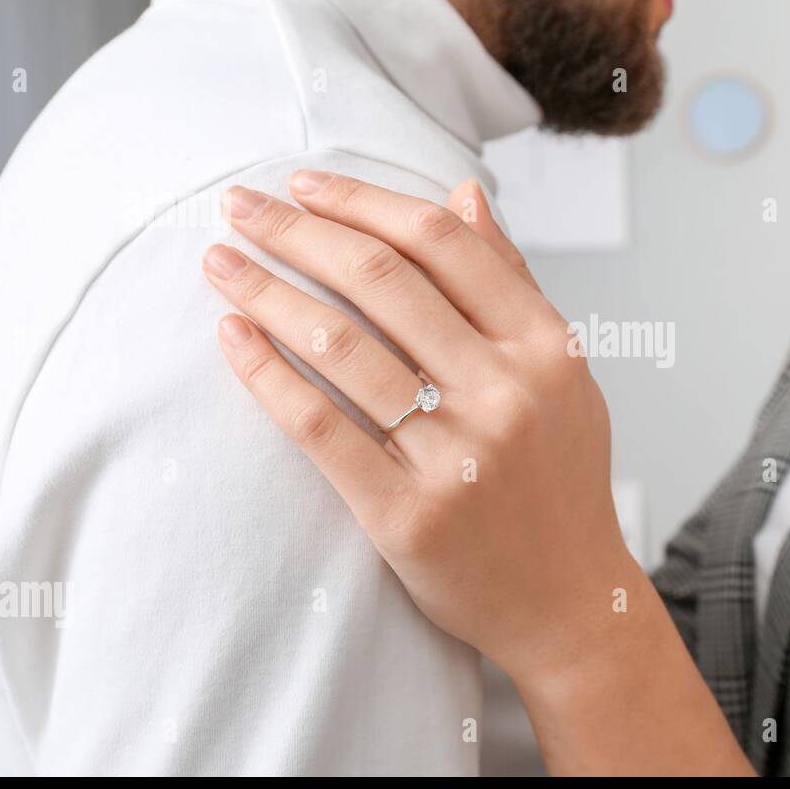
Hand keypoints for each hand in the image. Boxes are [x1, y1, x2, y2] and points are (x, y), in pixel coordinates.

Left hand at [201, 172, 641, 685]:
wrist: (569, 602)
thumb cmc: (559, 481)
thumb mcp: (561, 374)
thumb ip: (512, 284)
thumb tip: (462, 194)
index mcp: (546, 347)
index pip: (442, 242)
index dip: (364, 200)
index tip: (306, 185)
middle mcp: (507, 391)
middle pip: (383, 279)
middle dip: (298, 230)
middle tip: (240, 205)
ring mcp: (459, 455)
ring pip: (342, 345)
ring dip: (266, 290)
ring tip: (220, 263)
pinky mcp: (408, 514)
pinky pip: (319, 428)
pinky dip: (266, 373)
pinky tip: (233, 335)